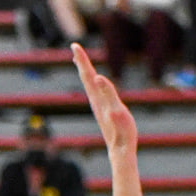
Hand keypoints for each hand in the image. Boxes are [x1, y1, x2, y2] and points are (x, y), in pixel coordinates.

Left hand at [71, 42, 137, 160]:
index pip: (88, 74)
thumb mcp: (117, 110)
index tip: (75, 45)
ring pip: (89, 85)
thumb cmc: (121, 132)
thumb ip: (108, 93)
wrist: (119, 151)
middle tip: (75, 47)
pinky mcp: (103, 111)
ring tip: (79, 61)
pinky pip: (95, 92)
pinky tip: (94, 82)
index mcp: (98, 97)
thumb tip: (98, 77)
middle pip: (86, 77)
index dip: (82, 59)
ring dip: (84, 71)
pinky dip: (92, 82)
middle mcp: (95, 100)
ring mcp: (98, 106)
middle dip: (81, 61)